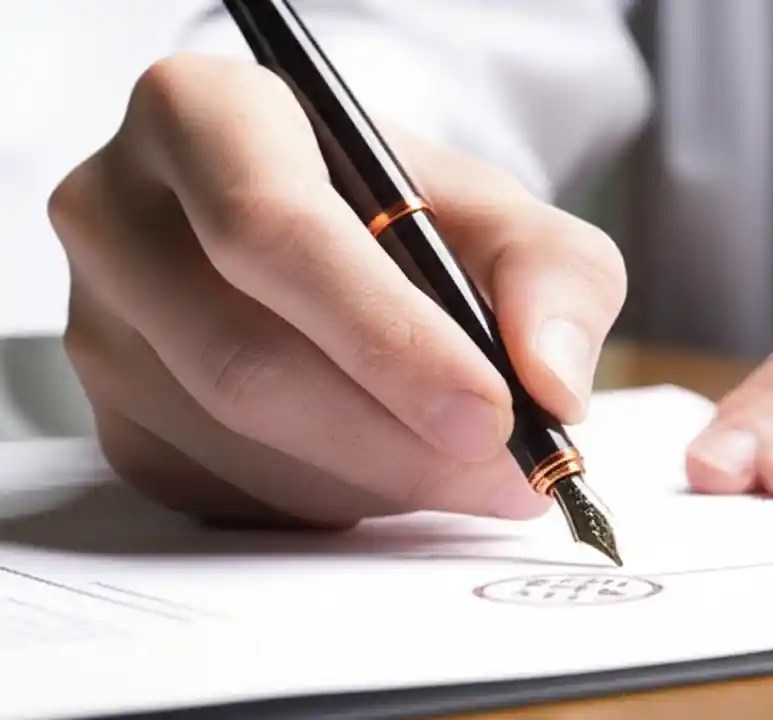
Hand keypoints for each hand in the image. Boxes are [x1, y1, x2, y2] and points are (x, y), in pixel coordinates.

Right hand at [48, 55, 624, 527]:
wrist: (332, 242)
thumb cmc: (405, 214)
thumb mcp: (500, 212)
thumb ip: (553, 274)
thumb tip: (551, 382)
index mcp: (204, 115)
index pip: (273, 231)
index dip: (387, 337)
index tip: (489, 411)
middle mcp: (121, 216)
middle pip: (246, 362)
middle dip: (399, 441)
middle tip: (506, 471)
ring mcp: (102, 328)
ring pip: (241, 448)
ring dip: (379, 480)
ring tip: (459, 458)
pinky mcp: (118, 422)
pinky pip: (228, 497)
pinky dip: (335, 503)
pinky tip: (387, 462)